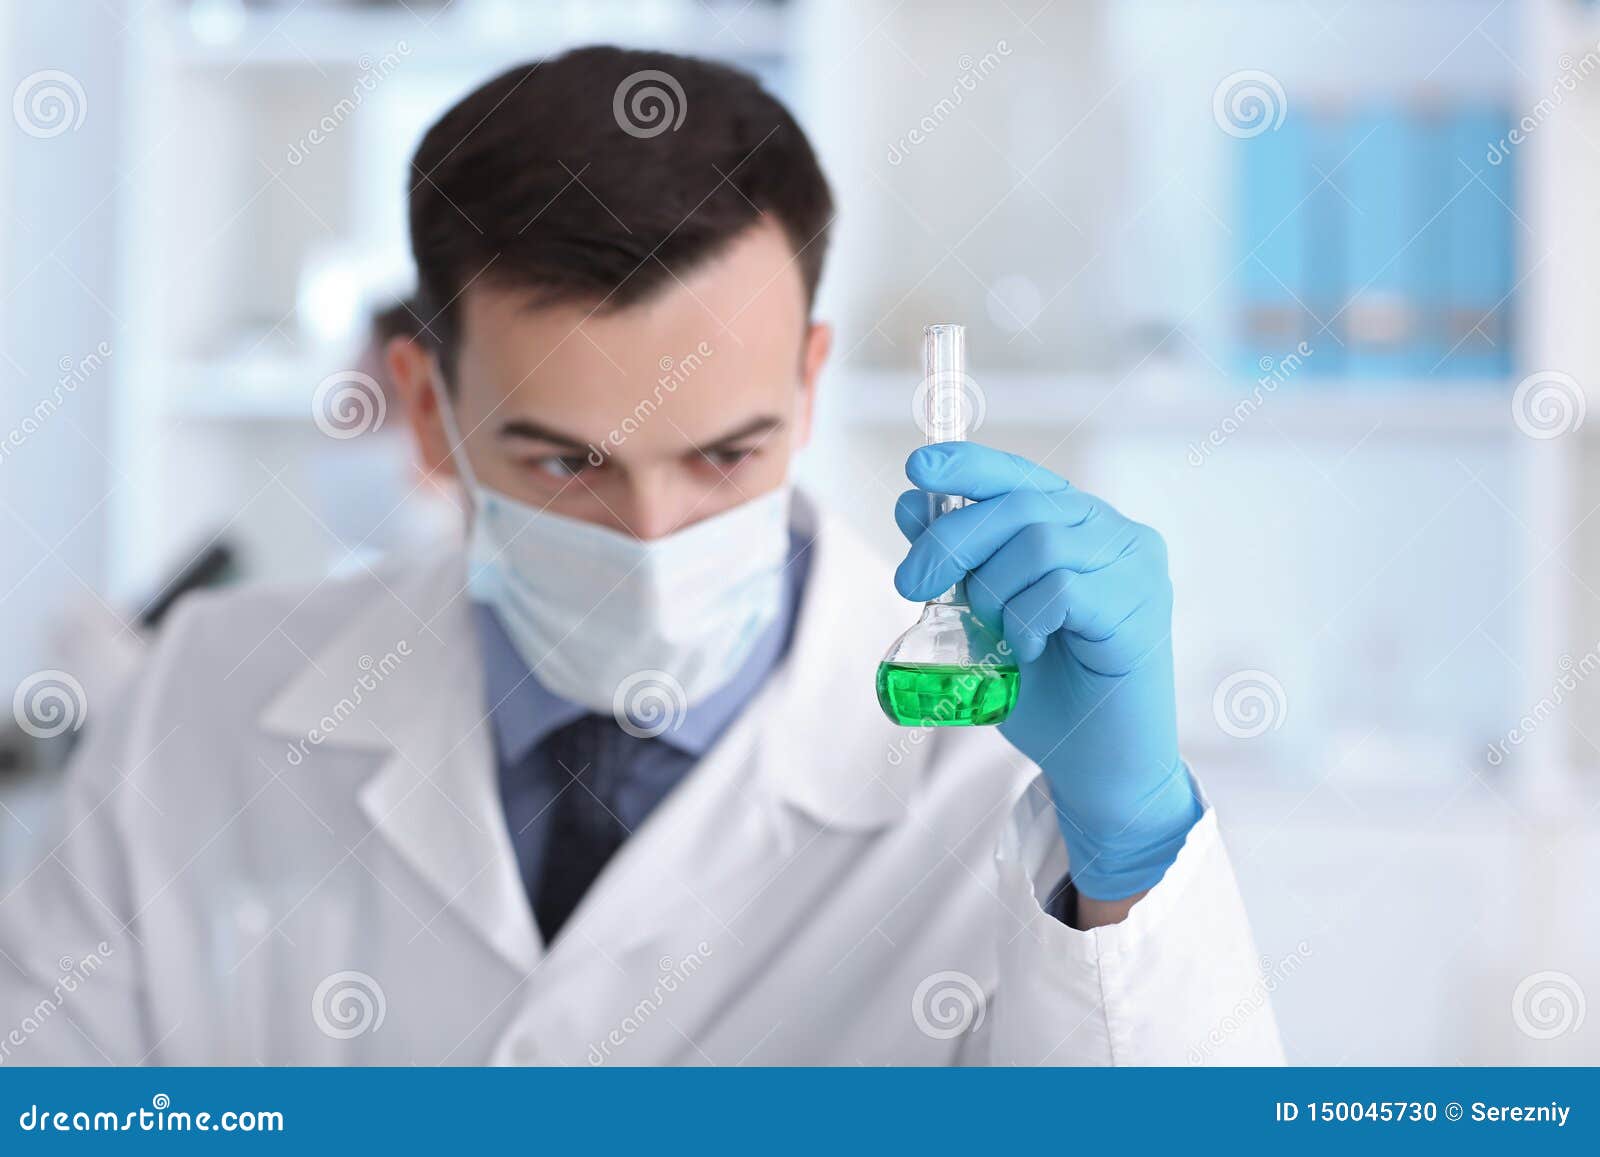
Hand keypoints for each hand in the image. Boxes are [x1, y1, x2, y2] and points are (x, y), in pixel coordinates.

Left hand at [893, 442, 1200, 900]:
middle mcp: (1117, 535)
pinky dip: (1024, 619)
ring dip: (992, 589)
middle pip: (1021, 504)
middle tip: (912, 583)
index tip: (917, 466)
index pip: (1023, 477)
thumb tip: (909, 506)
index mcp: (1082, 528)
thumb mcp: (987, 621)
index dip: (969, 464)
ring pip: (1039, 541)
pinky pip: (1061, 588)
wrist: (1100, 770)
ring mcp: (1136, 568)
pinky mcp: (1140, 607)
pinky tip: (1026, 650)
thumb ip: (958, 567)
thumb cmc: (1050, 696)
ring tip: (992, 633)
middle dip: (952, 538)